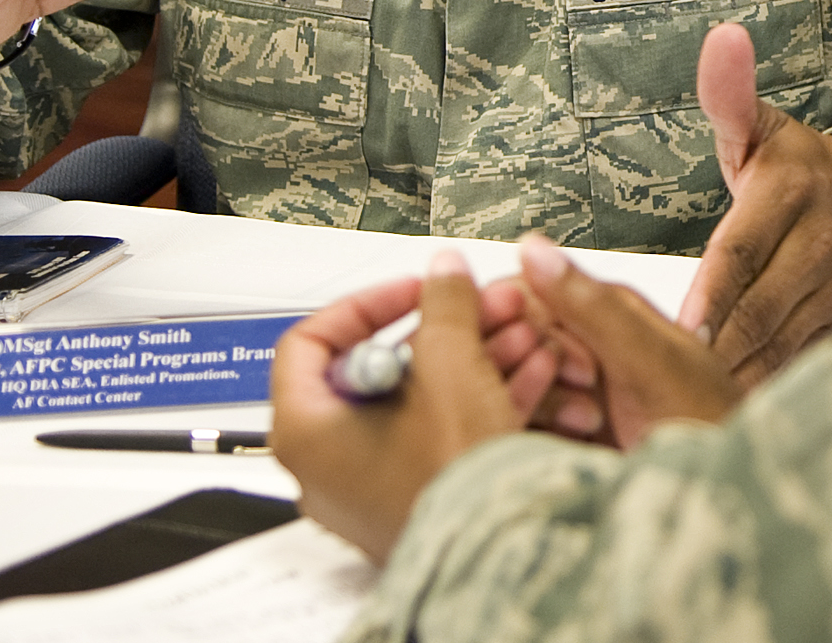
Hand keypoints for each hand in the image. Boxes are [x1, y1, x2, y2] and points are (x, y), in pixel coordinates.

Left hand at [271, 252, 526, 563]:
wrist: (499, 555)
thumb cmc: (450, 480)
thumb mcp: (450, 366)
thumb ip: (444, 306)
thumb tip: (443, 275)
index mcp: (306, 431)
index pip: (310, 342)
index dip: (366, 305)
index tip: (412, 291)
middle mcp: (328, 465)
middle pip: (379, 368)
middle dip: (444, 330)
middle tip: (480, 309)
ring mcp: (372, 487)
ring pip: (420, 400)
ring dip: (472, 359)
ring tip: (518, 336)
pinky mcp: (416, 499)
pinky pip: (442, 434)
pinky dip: (478, 400)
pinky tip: (525, 376)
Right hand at [517, 234, 743, 447]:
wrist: (722, 497)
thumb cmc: (709, 425)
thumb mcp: (652, 360)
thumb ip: (592, 305)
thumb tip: (532, 246)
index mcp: (606, 311)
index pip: (524, 295)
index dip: (529, 325)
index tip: (559, 359)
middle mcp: (585, 345)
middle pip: (511, 341)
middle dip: (533, 370)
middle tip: (585, 397)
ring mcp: (572, 393)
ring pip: (509, 386)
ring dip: (539, 406)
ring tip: (590, 426)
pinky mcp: (563, 438)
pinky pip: (519, 426)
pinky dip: (535, 436)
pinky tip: (575, 448)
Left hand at [677, 23, 831, 384]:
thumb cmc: (801, 165)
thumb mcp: (765, 125)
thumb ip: (731, 94)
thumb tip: (722, 36)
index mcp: (790, 193)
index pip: (746, 246)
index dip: (716, 288)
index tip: (681, 324)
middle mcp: (817, 245)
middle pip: (761, 305)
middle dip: (716, 347)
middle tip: (663, 380)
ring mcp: (831, 292)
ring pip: (778, 344)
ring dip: (732, 377)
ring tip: (680, 408)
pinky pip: (795, 364)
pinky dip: (760, 390)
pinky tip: (718, 414)